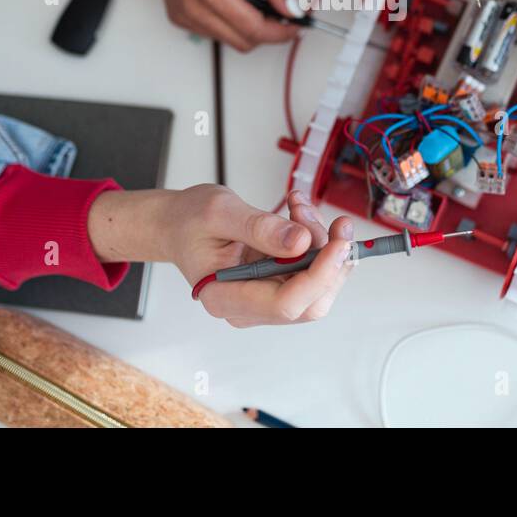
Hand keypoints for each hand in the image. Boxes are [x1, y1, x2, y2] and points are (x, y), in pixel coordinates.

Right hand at [91, 185, 354, 326]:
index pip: (284, 304)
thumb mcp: (220, 211)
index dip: (319, 275)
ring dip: (323, 245)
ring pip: (317, 287)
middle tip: (334, 222)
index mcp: (224, 298)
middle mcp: (247, 308)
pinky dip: (316, 241)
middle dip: (329, 261)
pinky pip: (311, 272)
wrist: (178, 224)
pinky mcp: (276, 285)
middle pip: (309, 302)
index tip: (338, 242)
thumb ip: (259, 227)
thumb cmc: (189, 220)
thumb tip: (301, 241)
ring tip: (300, 208)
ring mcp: (263, 299)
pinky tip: (299, 214)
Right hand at [151, 0, 298, 51]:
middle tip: (282, 13)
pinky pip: (213, 33)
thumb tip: (293, 10)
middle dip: (268, 32)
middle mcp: (193, 11)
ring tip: (254, 2)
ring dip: (248, 28)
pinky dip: (230, 24)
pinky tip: (232, 1)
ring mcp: (184, 17)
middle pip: (243, 42)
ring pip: (229, 40)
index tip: (298, 26)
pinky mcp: (178, 18)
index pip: (255, 30)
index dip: (281, 33)